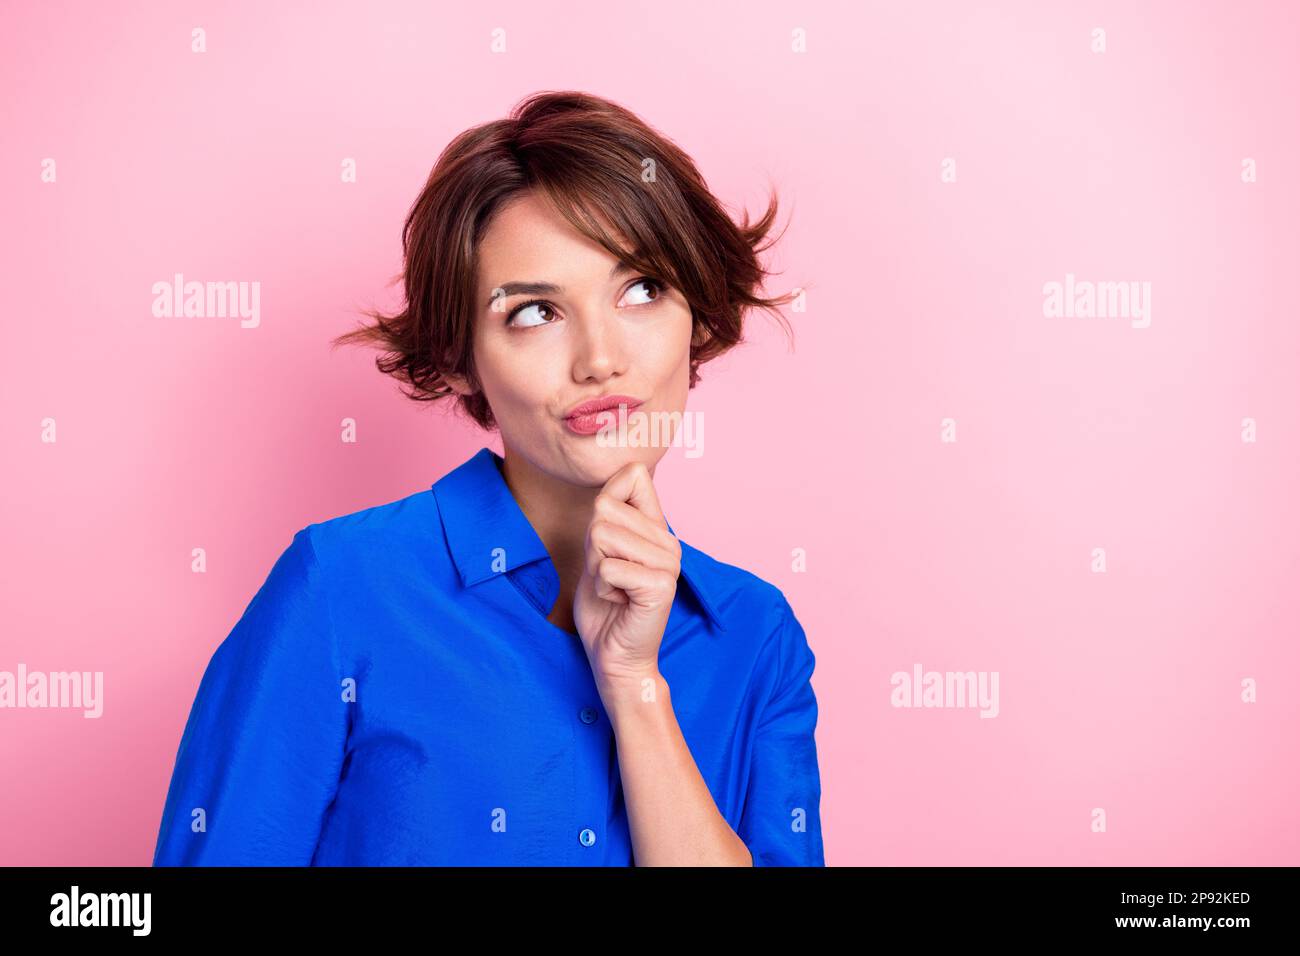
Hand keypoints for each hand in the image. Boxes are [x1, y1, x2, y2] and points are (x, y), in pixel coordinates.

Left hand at [573, 460, 680, 689]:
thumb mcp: (598, 550)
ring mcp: (669, 562)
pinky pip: (609, 567)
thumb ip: (607, 516)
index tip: (608, 542)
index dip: (606, 501)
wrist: (614, 655)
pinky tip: (620, 602)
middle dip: (592, 546)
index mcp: (658, 527)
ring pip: (603, 536)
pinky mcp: (661, 584)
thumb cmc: (604, 606)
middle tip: (610, 576)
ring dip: (596, 567)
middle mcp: (669, 540)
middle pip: (603, 510)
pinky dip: (603, 587)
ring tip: (615, 588)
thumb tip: (615, 479)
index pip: (633, 475)